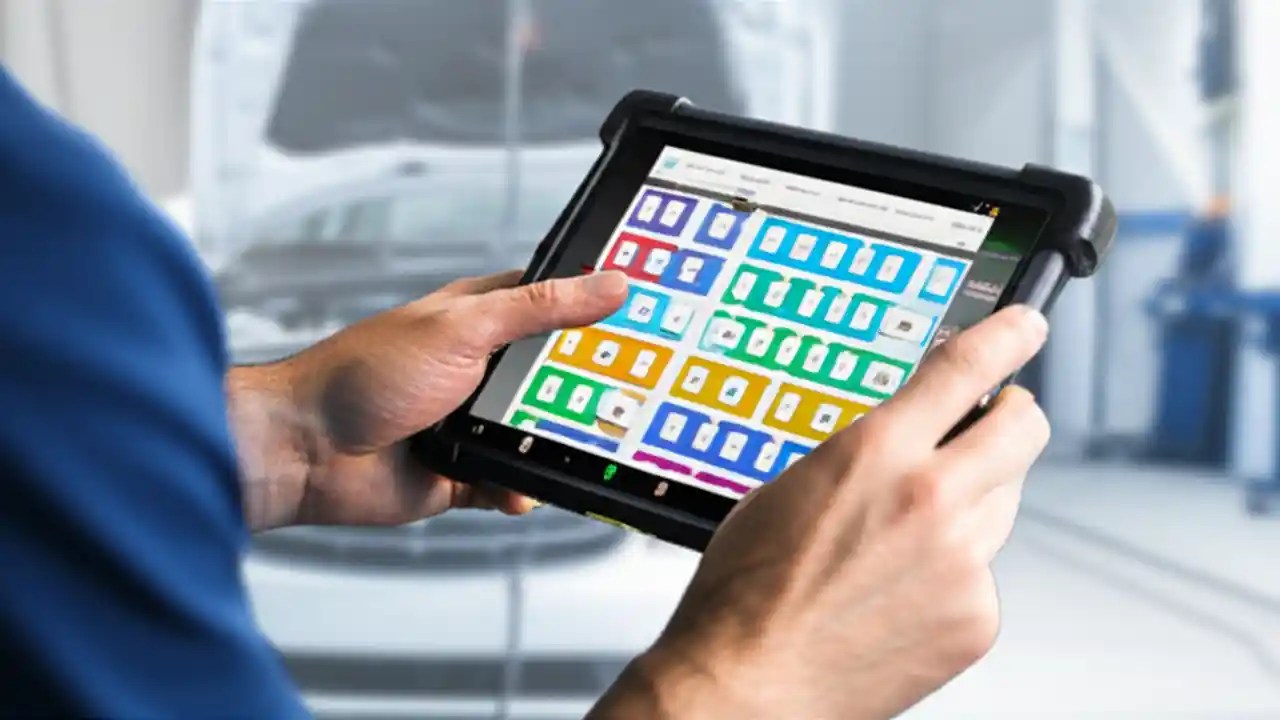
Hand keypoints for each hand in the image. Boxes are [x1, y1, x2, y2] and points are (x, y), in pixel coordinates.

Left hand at [230, 269, 628, 530]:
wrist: (306, 451)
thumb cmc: (364, 374)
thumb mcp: (466, 328)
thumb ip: (541, 309)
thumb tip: (610, 284)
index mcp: (479, 318)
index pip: (551, 304)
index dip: (594, 307)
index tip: (645, 316)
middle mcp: (479, 368)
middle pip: (553, 376)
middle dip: (585, 388)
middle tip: (632, 394)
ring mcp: (471, 422)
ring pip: (538, 433)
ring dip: (555, 444)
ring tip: (584, 448)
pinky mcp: (462, 473)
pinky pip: (510, 482)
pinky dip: (520, 488)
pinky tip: (521, 488)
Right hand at [591, 306, 1049, 719]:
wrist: (748, 683)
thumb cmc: (748, 593)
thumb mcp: (789, 488)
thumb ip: (863, 453)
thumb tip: (905, 435)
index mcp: (876, 453)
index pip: (967, 369)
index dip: (1008, 336)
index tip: (1025, 327)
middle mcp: (931, 500)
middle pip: (1022, 427)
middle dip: (1013, 413)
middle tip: (995, 419)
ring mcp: (963, 563)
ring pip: (1005, 501)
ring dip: (976, 497)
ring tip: (913, 532)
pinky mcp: (976, 618)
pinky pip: (986, 571)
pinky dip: (958, 572)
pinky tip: (906, 590)